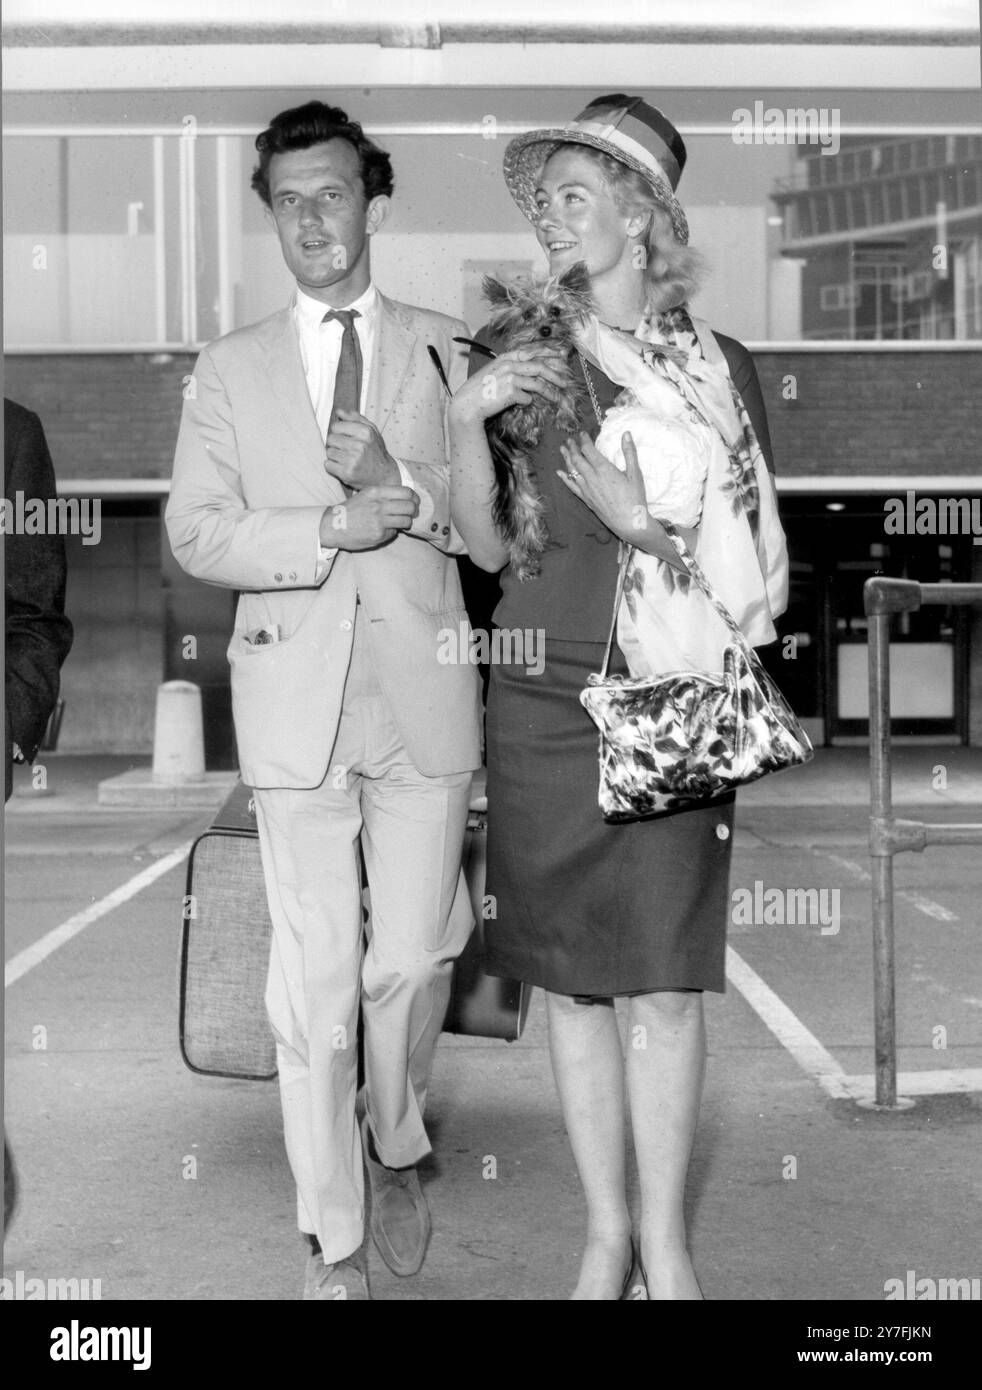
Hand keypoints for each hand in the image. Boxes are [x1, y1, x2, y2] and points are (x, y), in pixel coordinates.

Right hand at [320, 484, 418, 551]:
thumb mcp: (366, 495)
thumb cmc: (351, 510)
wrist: (333, 525)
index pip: (406, 492)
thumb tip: (406, 498)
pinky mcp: (379, 534)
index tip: (414, 502)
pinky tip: (384, 530)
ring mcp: (379, 520)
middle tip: (411, 514)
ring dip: (406, 523)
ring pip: (406, 520)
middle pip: (410, 506)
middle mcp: (379, 504)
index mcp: (376, 492)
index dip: (414, 498)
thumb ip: (384, 495)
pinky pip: (395, 532)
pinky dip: (393, 532)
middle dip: (413, 511)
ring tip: (400, 523)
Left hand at [325, 410, 400, 489]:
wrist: (384, 475)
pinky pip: (328, 465)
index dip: (339, 432)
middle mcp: (359, 445)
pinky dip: (333, 467)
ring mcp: (352, 460)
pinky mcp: (347, 473)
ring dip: (335, 456)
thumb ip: (355, 419)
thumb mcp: (372, 431)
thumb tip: (339, 411)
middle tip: (346, 450)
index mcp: (365, 432)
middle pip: (331, 439)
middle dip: (336, 444)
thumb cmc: (376, 452)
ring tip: (346, 459)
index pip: (336, 426)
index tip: (346, 439)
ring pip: (329, 452)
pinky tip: (343, 467)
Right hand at [448, 347, 569, 427]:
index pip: (531, 351)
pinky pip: (527, 398)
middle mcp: (509, 365)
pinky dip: (527, 402)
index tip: (561, 356)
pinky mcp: (511, 392)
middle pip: (539, 367)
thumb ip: (510, 369)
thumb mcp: (493, 372)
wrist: (467, 404)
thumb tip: (530, 373)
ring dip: (550, 392)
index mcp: (505, 357)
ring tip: (557, 398)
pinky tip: (521, 404)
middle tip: (565, 382)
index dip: (548, 353)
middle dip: (555, 374)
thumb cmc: (479, 390)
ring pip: (538, 384)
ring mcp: (510, 378)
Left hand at [558, 431, 687, 570]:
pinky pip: (572, 486)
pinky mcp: (586, 499)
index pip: (588, 450)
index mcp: (604, 469)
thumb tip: (626, 433)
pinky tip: (559, 472)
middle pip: (577, 459)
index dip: (584, 440)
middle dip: (572, 448)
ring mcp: (587, 489)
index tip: (582, 434)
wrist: (629, 522)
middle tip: (569, 440)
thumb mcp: (635, 473)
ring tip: (562, 450)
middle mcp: (592, 478)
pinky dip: (564, 478)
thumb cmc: (635, 497)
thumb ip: (629, 452)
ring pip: (572, 471)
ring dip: (567, 459)